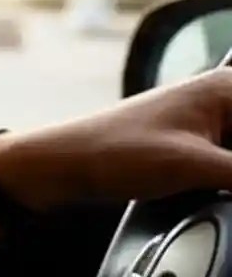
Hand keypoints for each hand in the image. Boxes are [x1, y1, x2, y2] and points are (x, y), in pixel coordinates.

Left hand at [0, 67, 231, 211]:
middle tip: (218, 180)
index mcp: (228, 87)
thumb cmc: (112, 151)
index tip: (229, 173)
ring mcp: (212, 124)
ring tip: (211, 184)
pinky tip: (219, 189)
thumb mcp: (194, 166)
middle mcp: (223, 98)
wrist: (62, 166)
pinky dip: (231, 179)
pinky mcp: (201, 148)